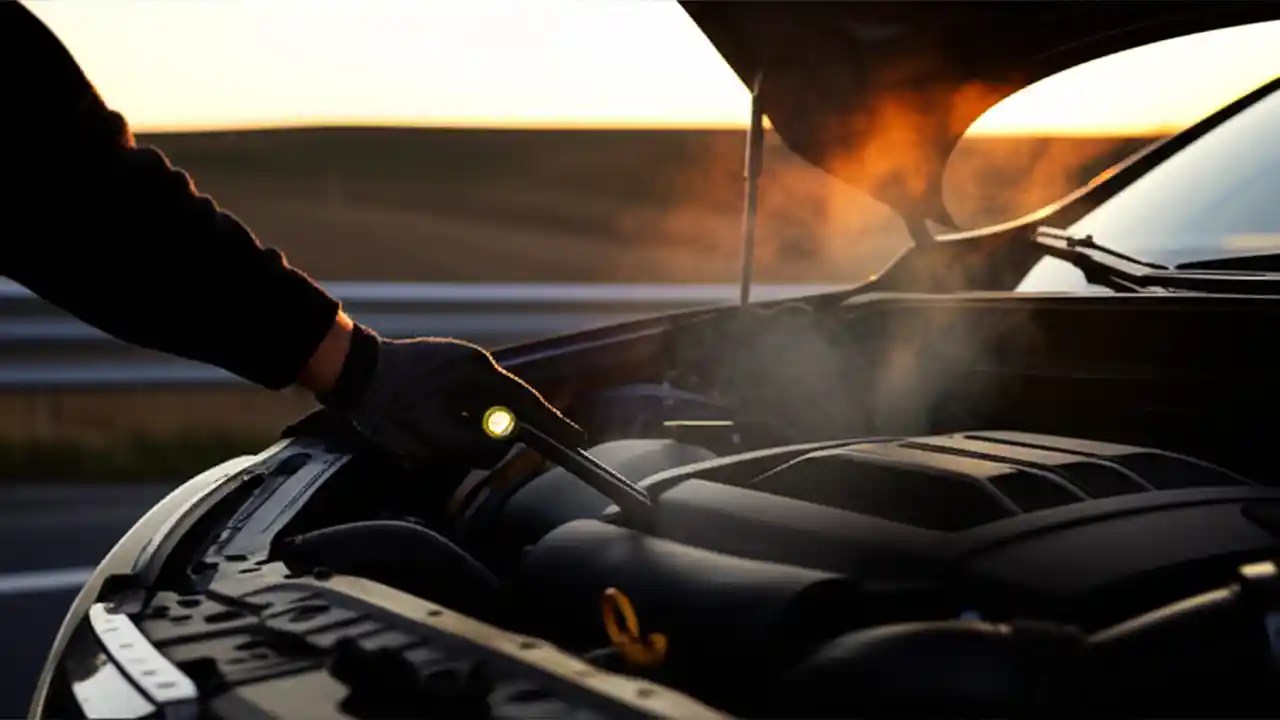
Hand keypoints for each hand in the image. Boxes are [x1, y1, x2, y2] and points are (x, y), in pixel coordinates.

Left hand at [312, 322, 583, 466]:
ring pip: (473, 415)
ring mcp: (455, 366)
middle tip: (442, 448)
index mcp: (477, 372)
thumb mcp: (432, 438)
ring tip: (415, 440)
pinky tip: (412, 431)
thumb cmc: (386, 406)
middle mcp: (472, 364)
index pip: (526, 403)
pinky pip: (455, 409)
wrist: (346, 372)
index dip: (552, 425)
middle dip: (478, 440)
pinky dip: (441, 429)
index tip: (575, 441)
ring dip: (453, 437)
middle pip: (499, 413)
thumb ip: (476, 447)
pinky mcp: (438, 373)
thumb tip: (502, 445)